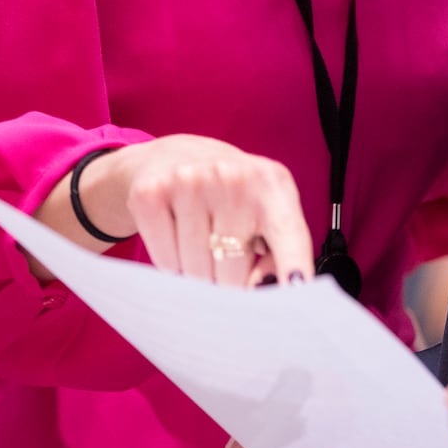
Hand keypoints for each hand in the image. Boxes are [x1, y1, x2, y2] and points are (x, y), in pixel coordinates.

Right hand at [38, 135, 313, 286]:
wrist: (175, 154)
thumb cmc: (232, 193)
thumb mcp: (266, 208)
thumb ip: (278, 250)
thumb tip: (258, 288)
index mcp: (272, 183)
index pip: (289, 234)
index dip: (295, 267)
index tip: (298, 293)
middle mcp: (233, 177)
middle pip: (233, 273)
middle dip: (228, 283)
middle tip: (224, 259)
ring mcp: (188, 182)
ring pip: (195, 272)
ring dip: (198, 276)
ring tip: (201, 244)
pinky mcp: (150, 194)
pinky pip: (164, 262)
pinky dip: (171, 265)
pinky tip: (177, 239)